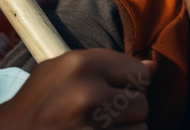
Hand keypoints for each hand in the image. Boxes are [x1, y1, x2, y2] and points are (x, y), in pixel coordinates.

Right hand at [0, 49, 155, 129]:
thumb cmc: (36, 104)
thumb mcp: (61, 71)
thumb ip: (108, 65)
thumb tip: (153, 68)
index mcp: (79, 65)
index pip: (138, 71)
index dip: (128, 83)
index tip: (112, 89)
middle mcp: (88, 94)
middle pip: (142, 103)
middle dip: (127, 110)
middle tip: (99, 114)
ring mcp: (91, 128)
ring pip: (140, 129)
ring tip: (94, 128)